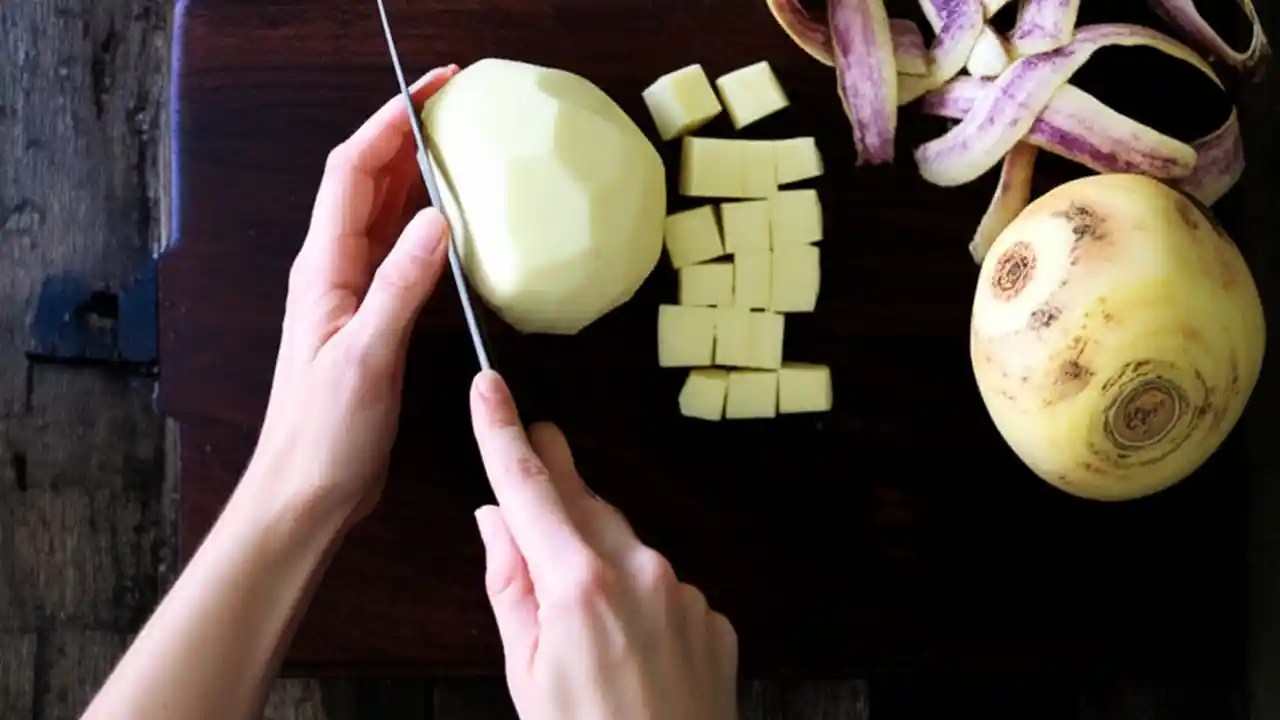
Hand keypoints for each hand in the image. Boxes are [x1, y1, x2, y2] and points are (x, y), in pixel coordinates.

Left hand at [245, 65, 458, 530]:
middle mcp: (333, 270)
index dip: (390, 122)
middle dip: (407, 132)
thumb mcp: (366, 358)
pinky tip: (455, 219)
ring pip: (383, 212)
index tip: (434, 89)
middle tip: (460, 104)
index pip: (353, 171)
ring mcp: (351, 293)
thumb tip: (439, 220)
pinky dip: (425, 223)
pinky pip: (398, 252)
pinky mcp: (371, 318)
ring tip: (462, 143)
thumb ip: (399, 287)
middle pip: (368, 180)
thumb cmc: (325, 434)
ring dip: (417, 172)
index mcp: (324, 269)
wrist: (306, 491)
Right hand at [469, 371, 738, 719]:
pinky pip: (662, 584)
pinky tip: (629, 645)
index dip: (504, 431)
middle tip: (530, 462)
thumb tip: (497, 519)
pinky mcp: (712, 615)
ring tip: (580, 616)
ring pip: (625, 544)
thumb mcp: (525, 672)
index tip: (490, 385)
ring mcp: (684, 592)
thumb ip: (510, 584)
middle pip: (583, 502)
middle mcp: (640, 572)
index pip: (530, 487)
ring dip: (596, 554)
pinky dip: (638, 596)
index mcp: (579, 586)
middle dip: (554, 483)